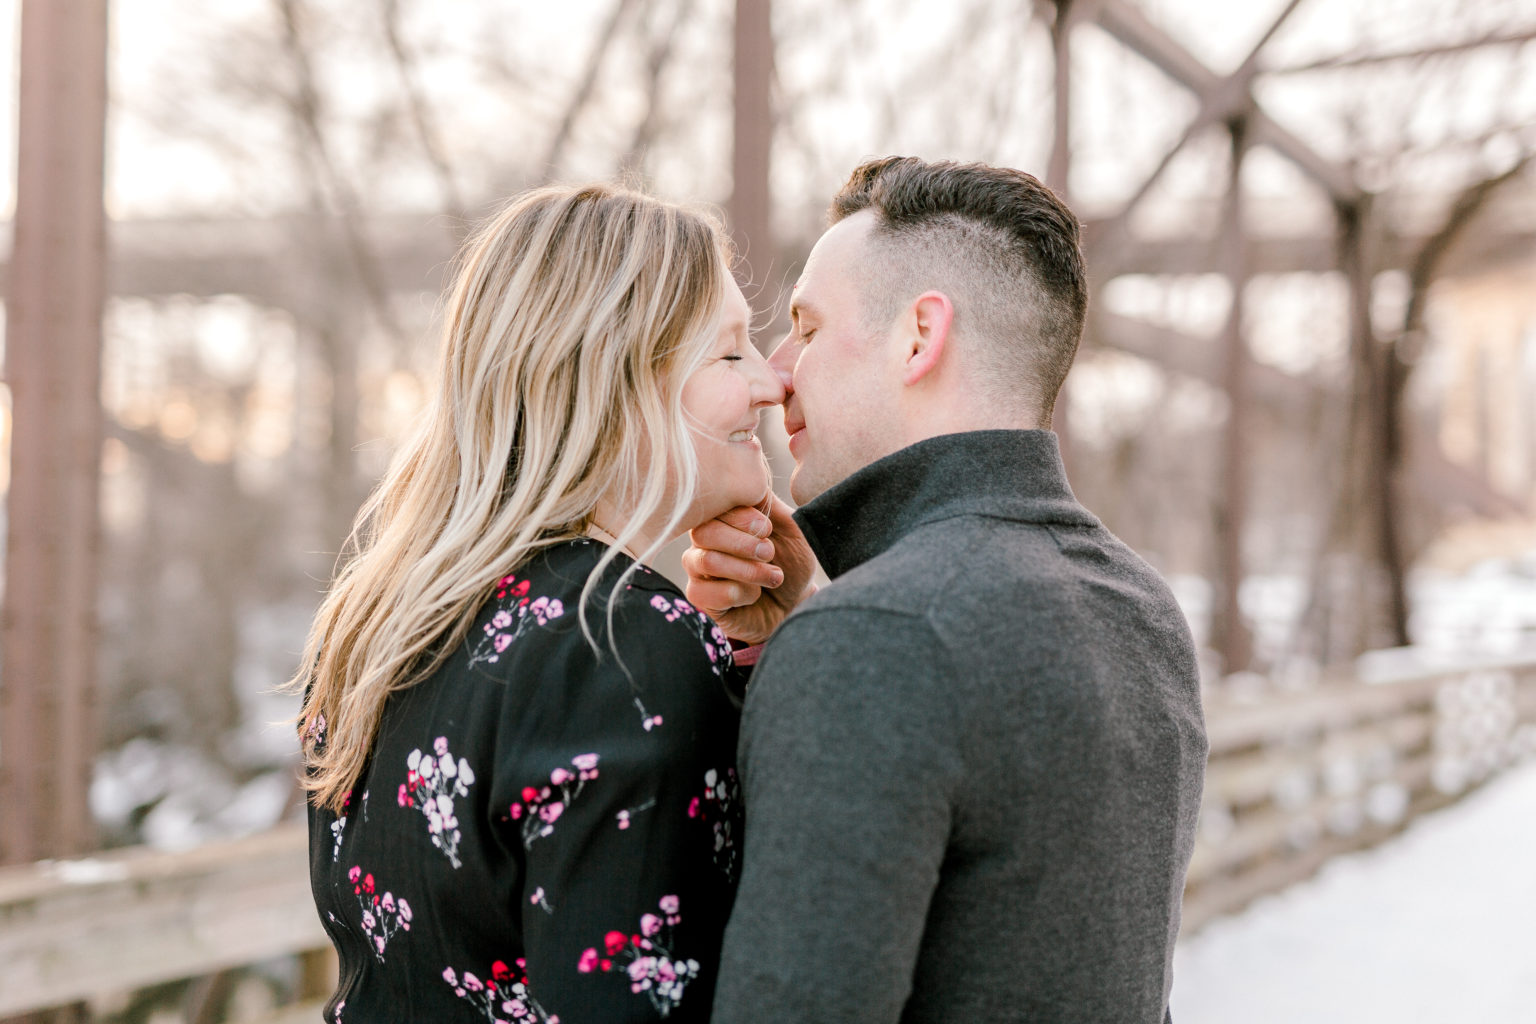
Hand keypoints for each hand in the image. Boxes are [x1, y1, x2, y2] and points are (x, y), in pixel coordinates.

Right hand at [683, 494, 817, 644]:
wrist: (797, 603)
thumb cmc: (792, 561)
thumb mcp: (789, 528)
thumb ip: (768, 503)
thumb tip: (750, 474)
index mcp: (723, 517)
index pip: (714, 507)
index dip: (740, 517)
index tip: (766, 528)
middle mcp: (704, 540)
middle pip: (703, 532)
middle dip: (743, 544)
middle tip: (769, 553)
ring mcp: (698, 569)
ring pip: (707, 561)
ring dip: (747, 570)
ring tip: (774, 576)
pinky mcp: (699, 597)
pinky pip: (707, 592)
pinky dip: (741, 594)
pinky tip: (755, 595)